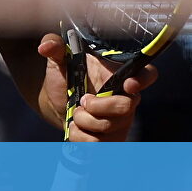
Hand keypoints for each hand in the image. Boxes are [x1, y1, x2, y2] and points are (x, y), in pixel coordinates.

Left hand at [37, 33, 158, 141]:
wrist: (55, 103)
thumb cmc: (64, 77)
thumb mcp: (59, 59)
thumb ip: (54, 46)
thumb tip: (45, 46)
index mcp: (119, 73)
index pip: (146, 74)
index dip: (143, 80)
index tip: (128, 84)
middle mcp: (126, 97)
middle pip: (126, 107)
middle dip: (98, 107)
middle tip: (82, 100)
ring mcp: (121, 120)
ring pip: (109, 127)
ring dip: (84, 121)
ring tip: (75, 113)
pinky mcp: (111, 139)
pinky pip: (100, 144)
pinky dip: (80, 138)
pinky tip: (74, 128)